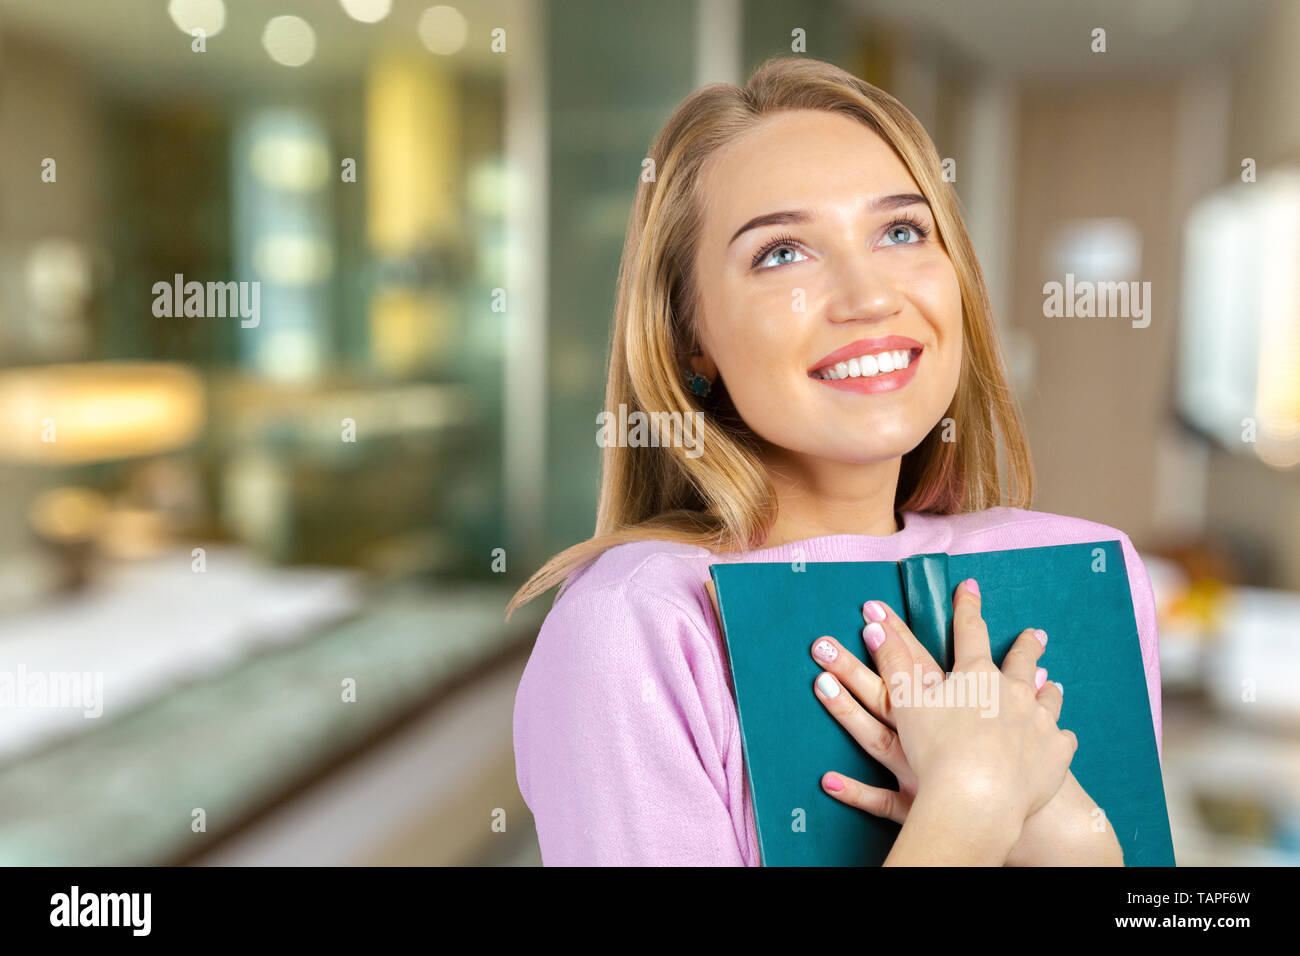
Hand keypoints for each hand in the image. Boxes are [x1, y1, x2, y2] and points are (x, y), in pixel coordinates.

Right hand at [808, 578, 1078, 860]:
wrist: (977, 800)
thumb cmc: (935, 751)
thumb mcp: (906, 703)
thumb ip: (893, 662)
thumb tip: (874, 625)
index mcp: (977, 676)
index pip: (970, 631)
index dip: (967, 607)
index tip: (970, 588)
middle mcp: (1015, 691)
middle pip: (1024, 659)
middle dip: (1028, 644)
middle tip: (1036, 634)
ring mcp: (1040, 722)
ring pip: (1049, 697)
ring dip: (1047, 688)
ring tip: (1051, 684)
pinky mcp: (1056, 754)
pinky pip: (1063, 738)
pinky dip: (1059, 736)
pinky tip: (1058, 738)